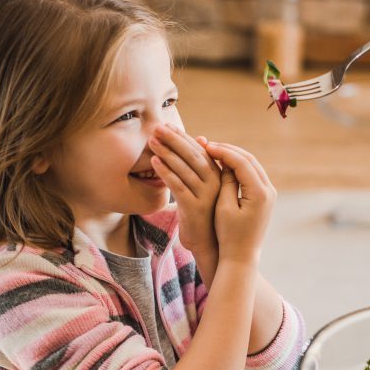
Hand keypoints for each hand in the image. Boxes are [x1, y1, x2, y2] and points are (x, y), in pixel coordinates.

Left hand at [149, 124, 221, 266]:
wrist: (208, 243)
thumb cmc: (203, 212)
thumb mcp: (204, 186)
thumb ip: (201, 164)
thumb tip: (198, 138)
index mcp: (218, 176)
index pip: (199, 151)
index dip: (182, 137)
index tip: (167, 126)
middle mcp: (215, 183)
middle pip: (193, 156)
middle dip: (173, 140)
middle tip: (156, 127)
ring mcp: (205, 196)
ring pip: (185, 169)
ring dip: (167, 153)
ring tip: (151, 141)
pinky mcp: (194, 208)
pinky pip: (178, 186)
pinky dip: (166, 173)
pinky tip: (154, 163)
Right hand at [205, 142, 275, 265]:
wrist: (242, 256)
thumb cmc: (229, 235)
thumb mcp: (224, 207)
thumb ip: (227, 182)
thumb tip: (226, 163)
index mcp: (260, 193)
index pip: (242, 163)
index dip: (223, 152)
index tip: (207, 146)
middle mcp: (269, 191)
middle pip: (249, 160)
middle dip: (229, 150)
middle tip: (209, 145)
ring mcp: (269, 193)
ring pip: (252, 165)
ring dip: (234, 157)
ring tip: (214, 151)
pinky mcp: (265, 197)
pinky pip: (252, 174)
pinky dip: (238, 167)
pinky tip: (223, 164)